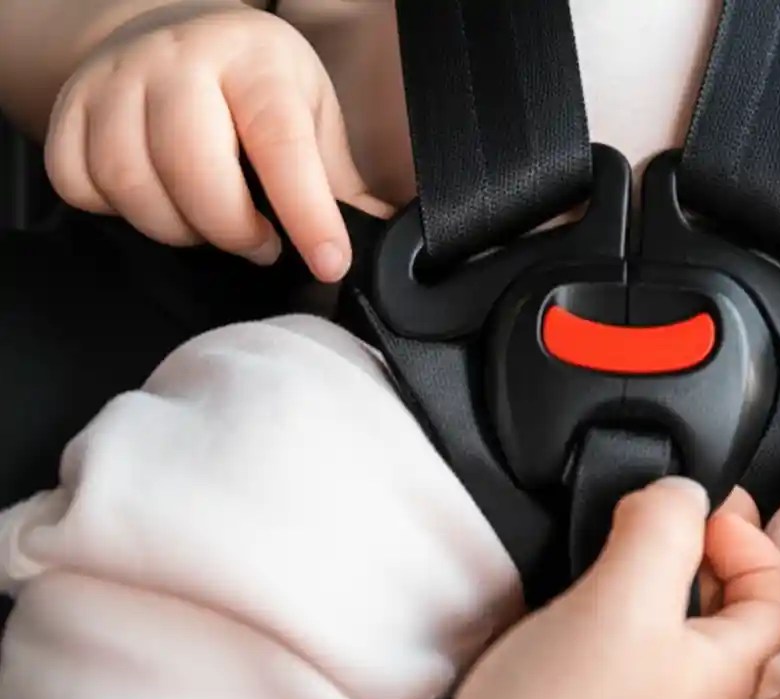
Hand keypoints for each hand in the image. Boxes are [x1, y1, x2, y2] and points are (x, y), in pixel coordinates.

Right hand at [43, 0, 390, 281]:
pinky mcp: (69, 107)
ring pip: (131, 184)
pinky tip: (157, 203)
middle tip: (261, 244)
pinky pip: (79, 184)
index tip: (328, 262)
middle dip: (233, 230)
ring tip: (211, 224)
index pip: (283, 145)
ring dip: (178, 229)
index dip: (307, 213)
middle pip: (194, 170)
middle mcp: (180, 62)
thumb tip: (390, 243)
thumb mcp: (309, 115)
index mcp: (255, 62)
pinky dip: (118, 213)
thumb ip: (341, 182)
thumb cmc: (255, 86)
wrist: (178, 36)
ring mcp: (116, 81)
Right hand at [448, 480, 779, 698]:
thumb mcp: (623, 601)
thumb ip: (663, 531)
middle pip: (727, 609)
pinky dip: (609, 611)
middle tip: (656, 511)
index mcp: (726, 673)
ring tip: (613, 545)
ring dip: (649, 577)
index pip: (777, 594)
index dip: (749, 535)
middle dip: (700, 548)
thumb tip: (680, 489)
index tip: (699, 503)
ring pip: (669, 628)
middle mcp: (694, 697)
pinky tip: (574, 602)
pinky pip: (621, 649)